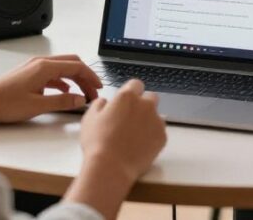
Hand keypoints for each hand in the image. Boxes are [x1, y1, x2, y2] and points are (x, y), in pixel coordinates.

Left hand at [0, 55, 101, 123]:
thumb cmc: (4, 103)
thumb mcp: (37, 106)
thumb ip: (62, 102)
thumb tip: (79, 99)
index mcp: (44, 67)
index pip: (76, 66)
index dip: (91, 77)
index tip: (98, 87)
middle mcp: (40, 63)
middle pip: (71, 64)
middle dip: (85, 76)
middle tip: (93, 90)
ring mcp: (33, 68)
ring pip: (62, 68)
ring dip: (74, 79)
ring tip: (81, 94)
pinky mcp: (28, 75)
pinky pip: (52, 74)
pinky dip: (63, 81)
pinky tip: (64, 92)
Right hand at [65, 79, 167, 217]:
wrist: (111, 167)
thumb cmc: (97, 142)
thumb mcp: (90, 118)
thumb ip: (99, 105)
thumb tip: (105, 102)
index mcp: (128, 96)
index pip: (135, 84)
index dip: (130, 92)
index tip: (125, 103)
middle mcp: (146, 105)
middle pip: (150, 98)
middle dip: (143, 104)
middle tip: (131, 119)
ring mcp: (156, 121)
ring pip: (156, 116)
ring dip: (148, 121)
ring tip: (134, 136)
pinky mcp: (162, 137)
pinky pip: (159, 132)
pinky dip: (152, 136)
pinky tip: (140, 147)